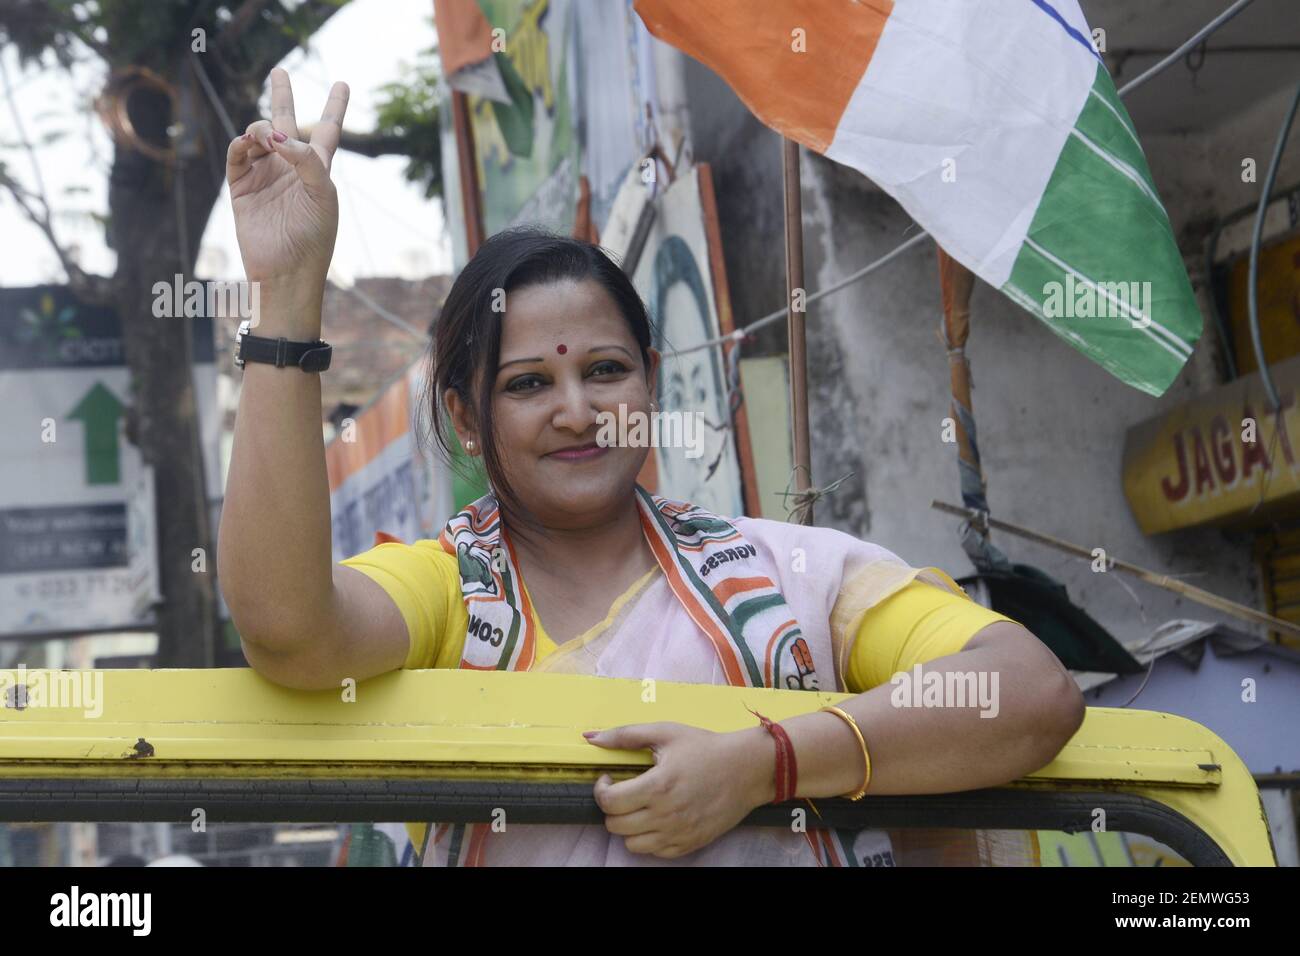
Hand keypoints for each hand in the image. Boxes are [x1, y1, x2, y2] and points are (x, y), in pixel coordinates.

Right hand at [225, 68, 348, 291]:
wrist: (286, 271)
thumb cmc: (314, 237)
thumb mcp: (323, 195)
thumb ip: (308, 161)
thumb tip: (280, 136)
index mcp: (318, 170)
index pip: (327, 130)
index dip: (335, 106)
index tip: (342, 83)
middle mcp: (290, 168)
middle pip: (287, 122)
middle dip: (283, 96)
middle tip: (280, 71)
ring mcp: (264, 175)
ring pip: (259, 135)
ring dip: (262, 129)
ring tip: (268, 137)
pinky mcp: (241, 186)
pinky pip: (238, 155)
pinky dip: (242, 143)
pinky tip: (251, 142)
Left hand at [585, 722, 772, 858]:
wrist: (747, 769)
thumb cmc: (706, 748)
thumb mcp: (665, 732)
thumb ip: (625, 735)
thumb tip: (590, 737)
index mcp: (657, 786)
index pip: (609, 802)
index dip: (600, 790)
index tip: (609, 779)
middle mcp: (666, 814)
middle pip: (615, 825)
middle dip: (612, 806)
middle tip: (623, 791)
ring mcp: (678, 833)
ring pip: (631, 844)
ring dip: (628, 825)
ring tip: (639, 806)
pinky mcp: (689, 844)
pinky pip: (654, 852)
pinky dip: (648, 838)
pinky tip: (657, 817)